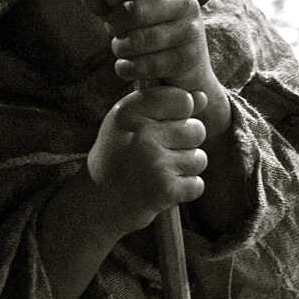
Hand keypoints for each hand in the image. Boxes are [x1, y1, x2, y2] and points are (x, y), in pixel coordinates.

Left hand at [80, 0, 230, 138]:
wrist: (184, 75)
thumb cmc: (150, 36)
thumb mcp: (127, 16)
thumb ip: (106, 4)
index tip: (111, 0)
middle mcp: (185, 3)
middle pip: (135, 9)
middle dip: (115, 24)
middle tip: (115, 31)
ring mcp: (189, 31)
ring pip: (137, 39)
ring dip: (120, 48)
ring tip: (123, 49)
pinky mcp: (187, 60)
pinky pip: (144, 64)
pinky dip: (127, 68)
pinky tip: (127, 67)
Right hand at [87, 85, 206, 236]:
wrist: (96, 202)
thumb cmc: (117, 157)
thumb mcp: (129, 122)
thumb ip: (165, 105)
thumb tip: (202, 96)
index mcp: (129, 112)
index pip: (182, 99)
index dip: (179, 113)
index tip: (161, 126)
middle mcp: (142, 134)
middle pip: (196, 130)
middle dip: (184, 144)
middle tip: (157, 154)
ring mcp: (154, 162)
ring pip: (199, 158)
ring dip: (184, 169)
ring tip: (158, 172)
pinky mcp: (165, 189)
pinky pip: (197, 184)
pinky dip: (183, 190)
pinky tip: (161, 189)